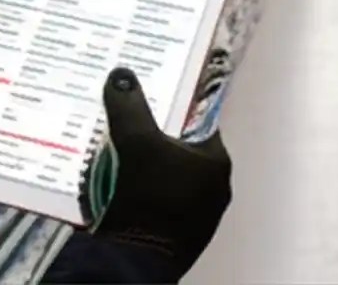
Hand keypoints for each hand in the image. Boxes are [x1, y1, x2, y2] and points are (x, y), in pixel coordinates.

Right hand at [84, 68, 231, 277]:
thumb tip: (121, 74)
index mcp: (216, 162)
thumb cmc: (145, 197)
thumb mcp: (134, 143)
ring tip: (121, 153)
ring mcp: (200, 216)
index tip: (150, 98)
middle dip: (157, 137)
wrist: (133, 264)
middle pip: (183, 150)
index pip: (198, 122)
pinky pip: (163, 202)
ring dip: (150, 168)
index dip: (173, 108)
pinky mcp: (181, 236)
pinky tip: (123, 187)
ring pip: (172, 178)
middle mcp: (216, 188)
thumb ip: (128, 105)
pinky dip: (146, 192)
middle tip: (130, 123)